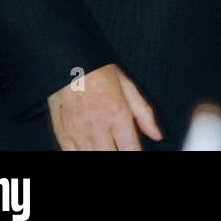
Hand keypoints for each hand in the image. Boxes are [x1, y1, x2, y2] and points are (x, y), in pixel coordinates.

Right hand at [48, 63, 162, 150]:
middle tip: (122, 148)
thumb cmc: (99, 73)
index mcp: (117, 114)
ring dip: (102, 153)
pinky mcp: (63, 134)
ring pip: (91, 157)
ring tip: (108, 147)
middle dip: (119, 154)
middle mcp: (98, 126)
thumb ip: (144, 114)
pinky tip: (91, 149)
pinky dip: (82, 155)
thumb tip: (157, 135)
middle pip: (111, 155)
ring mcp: (78, 133)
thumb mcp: (128, 87)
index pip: (130, 149)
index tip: (137, 153)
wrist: (69, 64)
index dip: (136, 154)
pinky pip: (72, 155)